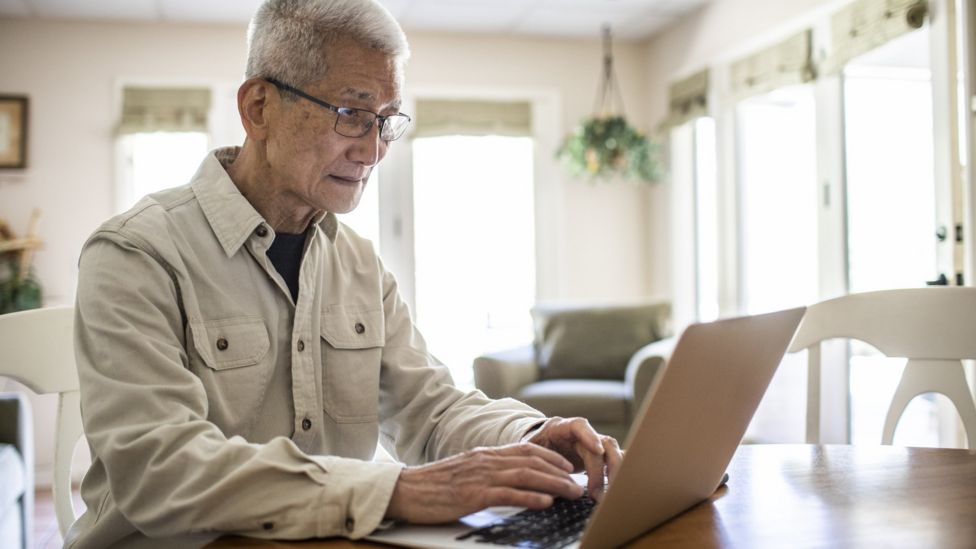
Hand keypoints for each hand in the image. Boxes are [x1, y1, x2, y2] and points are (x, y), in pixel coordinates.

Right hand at [385, 443, 583, 523]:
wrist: (405, 490)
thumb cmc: (434, 485)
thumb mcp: (465, 471)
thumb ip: (487, 472)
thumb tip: (510, 481)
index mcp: (485, 454)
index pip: (527, 448)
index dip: (551, 456)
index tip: (568, 466)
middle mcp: (487, 461)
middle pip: (533, 462)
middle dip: (560, 473)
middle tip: (579, 484)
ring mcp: (481, 477)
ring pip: (526, 476)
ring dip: (554, 484)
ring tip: (572, 493)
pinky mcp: (474, 495)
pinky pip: (508, 495)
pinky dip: (530, 498)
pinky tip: (545, 502)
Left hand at [525, 417, 622, 498]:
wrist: (539, 445)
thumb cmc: (533, 448)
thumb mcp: (528, 452)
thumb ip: (534, 461)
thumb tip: (541, 482)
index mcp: (561, 428)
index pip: (579, 425)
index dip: (590, 436)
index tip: (598, 451)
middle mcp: (581, 434)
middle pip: (601, 444)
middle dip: (601, 470)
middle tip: (597, 494)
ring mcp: (592, 444)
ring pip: (612, 452)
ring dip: (613, 473)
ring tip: (607, 495)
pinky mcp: (598, 456)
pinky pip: (614, 460)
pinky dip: (619, 472)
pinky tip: (618, 488)